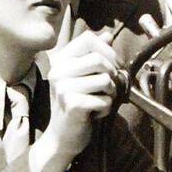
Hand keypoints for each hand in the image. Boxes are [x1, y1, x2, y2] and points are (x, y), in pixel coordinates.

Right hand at [31, 28, 123, 171]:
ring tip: (99, 101)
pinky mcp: (71, 104)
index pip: (88, 38)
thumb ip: (94, 55)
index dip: (107, 50)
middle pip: (99, 59)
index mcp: (60, 60)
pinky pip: (104, 99)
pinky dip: (105, 108)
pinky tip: (94, 113)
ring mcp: (62, 87)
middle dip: (112, 74)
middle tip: (108, 88)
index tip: (112, 66)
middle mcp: (58, 71)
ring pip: (105, 79)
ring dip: (110, 93)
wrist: (62, 137)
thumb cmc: (75, 105)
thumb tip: (109, 35)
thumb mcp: (83, 77)